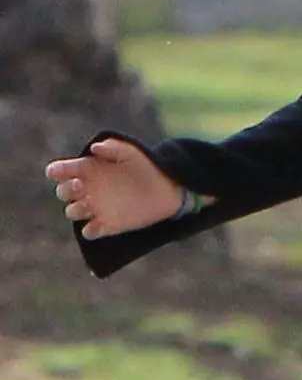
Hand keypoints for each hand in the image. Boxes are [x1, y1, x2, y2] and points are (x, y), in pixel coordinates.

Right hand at [45, 137, 185, 238]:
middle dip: (66, 190)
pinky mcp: (106, 224)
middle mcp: (87, 189)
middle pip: (63, 192)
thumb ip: (113, 147)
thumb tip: (94, 148)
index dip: (56, 170)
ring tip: (90, 204)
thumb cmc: (145, 166)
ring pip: (72, 212)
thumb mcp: (132, 152)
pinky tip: (98, 224)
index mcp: (88, 170)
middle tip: (80, 185)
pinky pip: (89, 231)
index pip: (61, 171)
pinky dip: (90, 230)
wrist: (167, 188)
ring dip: (76, 209)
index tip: (57, 171)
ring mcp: (95, 208)